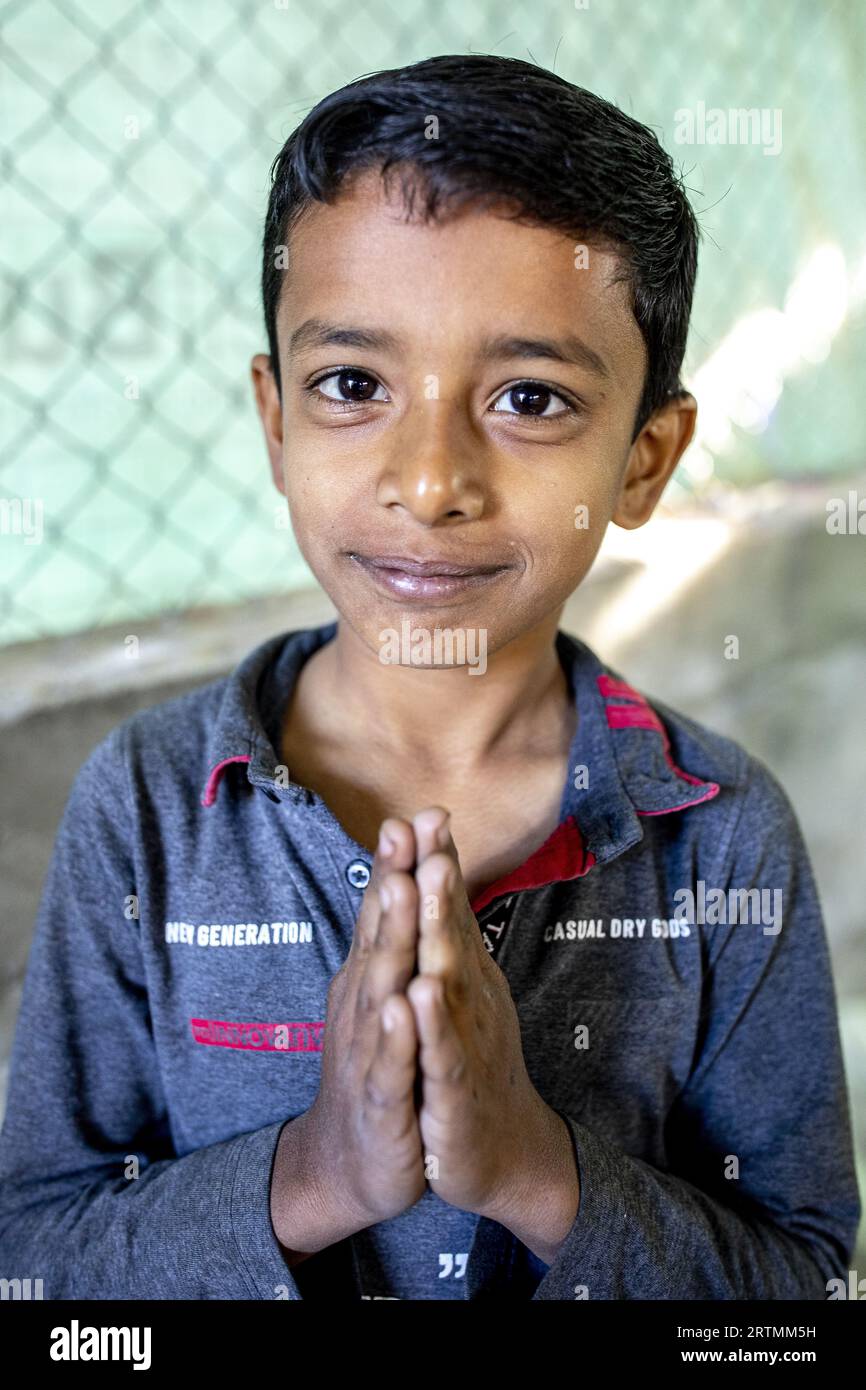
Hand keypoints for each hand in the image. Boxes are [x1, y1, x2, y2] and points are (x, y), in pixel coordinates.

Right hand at [271, 816, 425, 1250]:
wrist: (353, 1162)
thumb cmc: (379, 1068)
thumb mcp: (385, 999)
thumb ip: (391, 945)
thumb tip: (401, 880)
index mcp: (373, 978)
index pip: (386, 912)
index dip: (398, 864)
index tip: (416, 812)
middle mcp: (365, 1002)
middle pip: (379, 933)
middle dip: (391, 879)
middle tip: (400, 826)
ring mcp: (369, 1047)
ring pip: (380, 986)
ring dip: (389, 937)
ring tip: (400, 891)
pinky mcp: (380, 1097)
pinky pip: (387, 1060)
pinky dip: (395, 1031)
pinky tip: (401, 1003)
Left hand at [406, 809, 580, 1261]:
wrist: (496, 1152)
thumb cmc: (466, 1064)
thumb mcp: (457, 996)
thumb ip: (449, 940)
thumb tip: (440, 879)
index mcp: (461, 975)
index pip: (447, 910)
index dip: (437, 861)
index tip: (424, 810)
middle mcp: (469, 997)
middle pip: (451, 928)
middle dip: (439, 876)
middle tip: (429, 824)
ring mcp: (465, 1040)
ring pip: (448, 978)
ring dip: (437, 930)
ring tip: (428, 882)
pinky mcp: (455, 1089)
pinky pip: (441, 1051)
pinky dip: (430, 1022)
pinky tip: (418, 992)